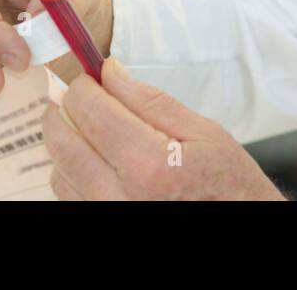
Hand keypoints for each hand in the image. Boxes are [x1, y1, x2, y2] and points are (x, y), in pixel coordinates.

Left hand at [44, 59, 285, 200]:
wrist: (236, 218)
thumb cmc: (225, 179)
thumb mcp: (201, 130)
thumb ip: (150, 101)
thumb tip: (110, 73)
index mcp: (149, 165)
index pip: (92, 113)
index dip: (83, 87)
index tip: (89, 78)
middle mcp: (120, 197)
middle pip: (65, 144)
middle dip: (63, 111)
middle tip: (76, 96)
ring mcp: (108, 215)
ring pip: (60, 173)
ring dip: (65, 143)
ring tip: (86, 127)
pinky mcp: (102, 223)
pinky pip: (69, 196)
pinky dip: (72, 171)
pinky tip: (92, 158)